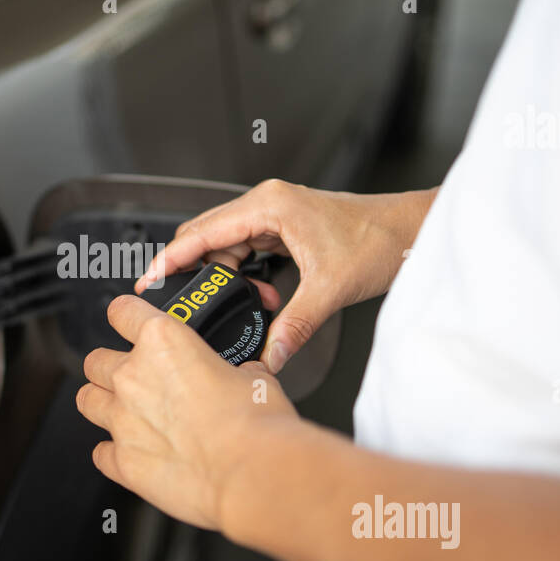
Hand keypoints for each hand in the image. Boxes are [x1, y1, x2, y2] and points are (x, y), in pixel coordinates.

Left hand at [76, 293, 298, 529]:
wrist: (252, 474)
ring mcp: (122, 421)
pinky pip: (100, 452)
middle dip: (111, 367)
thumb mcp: (255, 377)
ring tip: (125, 412)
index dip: (127, 315)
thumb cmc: (256, 425)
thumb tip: (242, 376)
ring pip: (86, 400)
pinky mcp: (122, 462)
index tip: (129, 320)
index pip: (123, 311)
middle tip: (134, 377)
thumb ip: (233, 371)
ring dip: (103, 403)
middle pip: (96, 360)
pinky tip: (136, 452)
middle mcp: (133, 377)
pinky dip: (114, 452)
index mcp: (163, 343)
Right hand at [135, 179, 436, 372]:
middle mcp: (267, 203)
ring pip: (227, 245)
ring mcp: (275, 214)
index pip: (202, 232)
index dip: (170, 258)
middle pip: (207, 236)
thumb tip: (268, 356)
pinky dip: (247, 275)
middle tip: (183, 304)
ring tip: (249, 305)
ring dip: (228, 278)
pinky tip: (263, 297)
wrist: (412, 232)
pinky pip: (248, 249)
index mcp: (269, 206)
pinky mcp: (285, 227)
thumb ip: (293, 326)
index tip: (148, 280)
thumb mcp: (330, 290)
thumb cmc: (380, 241)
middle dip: (195, 272)